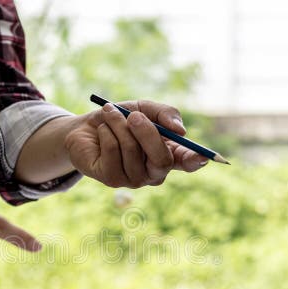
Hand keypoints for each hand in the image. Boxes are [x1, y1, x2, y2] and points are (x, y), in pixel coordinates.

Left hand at [65, 100, 208, 187]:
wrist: (85, 127)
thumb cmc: (119, 119)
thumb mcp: (143, 108)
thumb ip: (164, 113)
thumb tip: (180, 130)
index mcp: (167, 155)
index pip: (187, 163)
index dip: (195, 160)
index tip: (202, 155)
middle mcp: (153, 172)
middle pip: (161, 160)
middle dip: (148, 134)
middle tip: (134, 116)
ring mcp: (132, 179)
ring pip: (132, 151)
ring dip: (119, 126)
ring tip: (109, 114)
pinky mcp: (111, 179)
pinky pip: (113, 153)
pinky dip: (107, 134)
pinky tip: (102, 131)